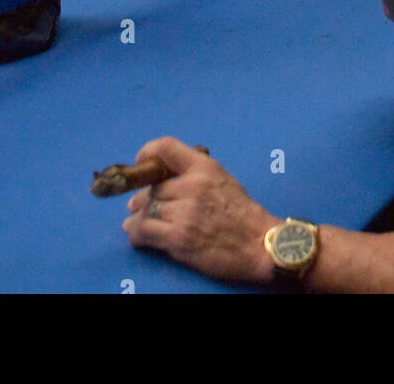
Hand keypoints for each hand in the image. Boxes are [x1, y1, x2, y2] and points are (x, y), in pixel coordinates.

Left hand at [122, 137, 277, 284]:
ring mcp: (184, 213)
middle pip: (152, 186)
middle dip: (141, 197)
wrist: (259, 245)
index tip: (140, 163)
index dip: (147, 153)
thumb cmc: (242, 213)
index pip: (166, 147)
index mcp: (204, 167)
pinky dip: (136, 233)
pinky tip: (136, 236)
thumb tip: (163, 179)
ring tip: (134, 222)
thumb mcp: (222, 180)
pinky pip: (144, 231)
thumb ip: (194, 175)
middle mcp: (192, 185)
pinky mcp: (179, 238)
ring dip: (137, 217)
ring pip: (145, 209)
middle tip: (137, 205)